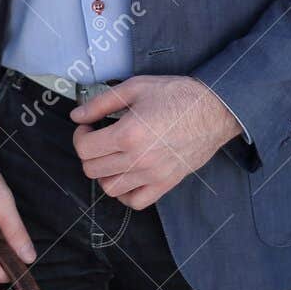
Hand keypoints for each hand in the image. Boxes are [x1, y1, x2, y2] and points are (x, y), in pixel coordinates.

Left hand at [70, 75, 241, 208]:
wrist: (214, 109)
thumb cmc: (176, 95)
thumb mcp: (135, 87)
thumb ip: (101, 103)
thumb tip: (76, 115)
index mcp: (128, 134)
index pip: (84, 149)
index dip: (80, 135)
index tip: (89, 126)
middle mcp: (138, 159)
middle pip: (92, 170)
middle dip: (89, 152)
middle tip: (98, 138)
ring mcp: (152, 175)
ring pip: (110, 188)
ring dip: (104, 173)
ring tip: (112, 156)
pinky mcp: (166, 184)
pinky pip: (135, 202)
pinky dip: (125, 193)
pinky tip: (127, 175)